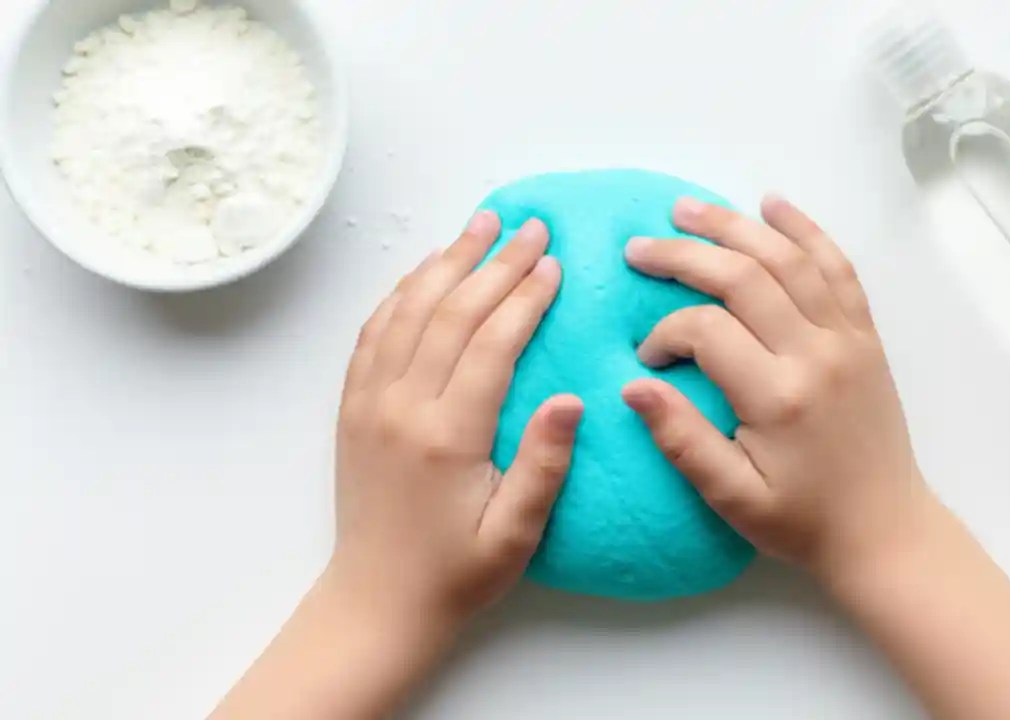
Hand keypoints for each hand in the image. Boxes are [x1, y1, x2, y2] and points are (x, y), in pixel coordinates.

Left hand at [330, 212, 582, 630]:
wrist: (376, 602)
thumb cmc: (455, 574)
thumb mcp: (515, 535)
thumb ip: (543, 466)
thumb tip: (569, 399)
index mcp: (446, 436)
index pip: (490, 344)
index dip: (524, 298)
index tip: (552, 263)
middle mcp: (400, 407)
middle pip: (449, 312)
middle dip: (493, 263)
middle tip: (529, 226)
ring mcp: (369, 403)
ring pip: (406, 311)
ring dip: (445, 262)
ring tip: (480, 226)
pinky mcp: (352, 408)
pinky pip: (373, 333)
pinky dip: (401, 293)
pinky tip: (424, 271)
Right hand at [622, 195, 925, 591]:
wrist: (885, 530)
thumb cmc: (802, 521)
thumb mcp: (733, 497)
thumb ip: (682, 440)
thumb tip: (633, 387)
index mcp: (778, 396)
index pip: (708, 330)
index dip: (666, 332)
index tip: (648, 356)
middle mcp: (816, 353)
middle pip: (745, 276)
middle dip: (685, 255)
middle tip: (639, 248)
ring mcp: (848, 338)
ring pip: (789, 259)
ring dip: (736, 226)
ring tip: (688, 209)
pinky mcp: (866, 336)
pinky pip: (838, 267)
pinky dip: (806, 230)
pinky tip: (773, 205)